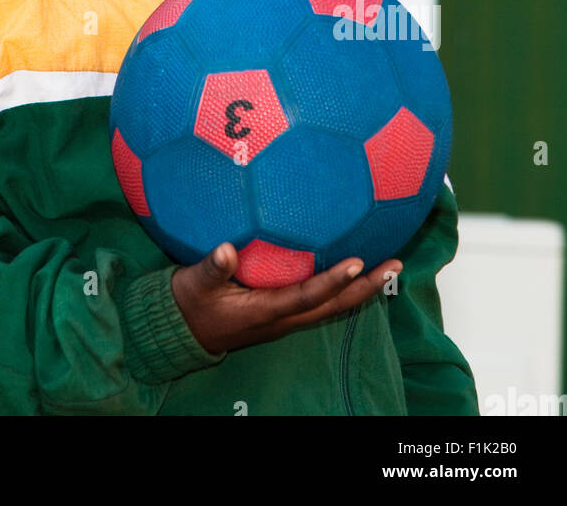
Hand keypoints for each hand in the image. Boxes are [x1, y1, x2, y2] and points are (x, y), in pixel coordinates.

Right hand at [171, 244, 401, 354]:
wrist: (183, 330)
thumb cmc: (189, 303)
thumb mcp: (194, 283)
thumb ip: (211, 267)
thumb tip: (226, 249)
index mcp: (265, 310)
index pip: (307, 295)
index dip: (333, 281)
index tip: (357, 262)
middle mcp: (283, 318)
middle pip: (333, 306)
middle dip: (366, 287)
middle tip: (395, 265)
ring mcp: (285, 318)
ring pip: (331, 307)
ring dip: (361, 290)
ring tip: (388, 269)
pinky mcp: (282, 313)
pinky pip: (320, 303)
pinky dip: (343, 290)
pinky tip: (355, 273)